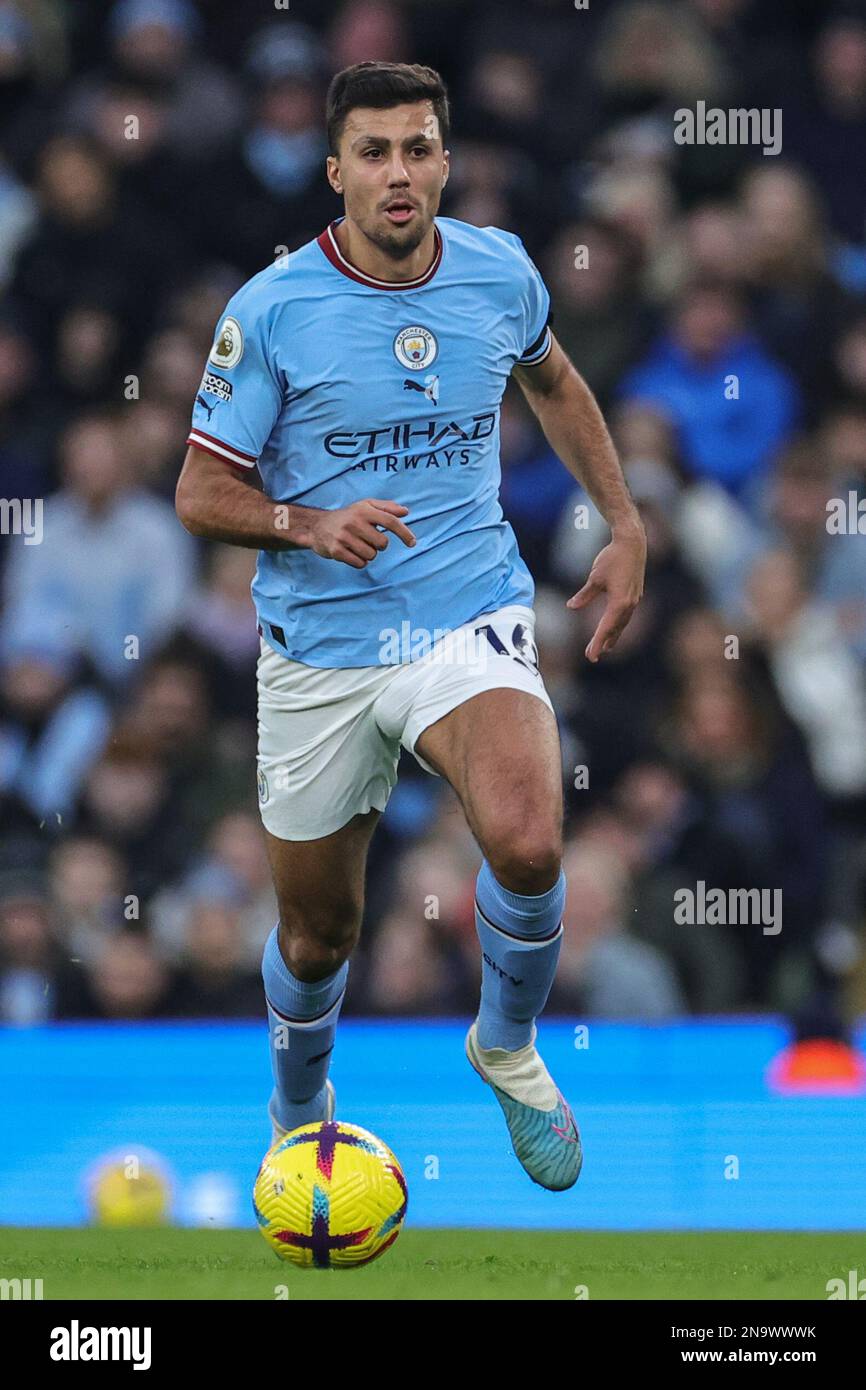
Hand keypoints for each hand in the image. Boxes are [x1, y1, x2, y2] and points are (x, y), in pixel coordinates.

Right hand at [307, 499, 415, 568]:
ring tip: (357, 545)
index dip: (404, 533)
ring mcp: (344, 537)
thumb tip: (405, 512)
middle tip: (368, 539)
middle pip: (382, 544)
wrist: (317, 526)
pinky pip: (360, 564)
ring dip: (368, 554)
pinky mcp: (336, 551)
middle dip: (379, 545)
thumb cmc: (348, 516)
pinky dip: (359, 562)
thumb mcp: (365, 506)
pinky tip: (351, 553)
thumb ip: (387, 508)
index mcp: (364, 510)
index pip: (390, 522)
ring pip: (371, 555)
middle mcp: (354, 522)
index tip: (412, 543)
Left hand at [567, 523, 646, 661]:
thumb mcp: (595, 578)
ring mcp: (634, 599)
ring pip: (622, 623)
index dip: (597, 643)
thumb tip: (571, 607)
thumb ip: (584, 595)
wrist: (632, 543)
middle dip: (603, 643)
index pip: (605, 628)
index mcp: (619, 603)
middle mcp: (629, 604)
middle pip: (615, 629)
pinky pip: (625, 614)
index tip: (590, 655)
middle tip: (592, 655)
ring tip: (605, 647)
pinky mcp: (635, 593)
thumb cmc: (612, 558)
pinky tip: (614, 626)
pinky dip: (619, 623)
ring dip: (613, 635)